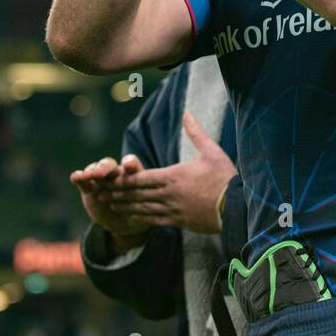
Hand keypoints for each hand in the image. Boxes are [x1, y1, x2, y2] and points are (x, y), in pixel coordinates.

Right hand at [70, 155, 150, 244]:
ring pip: (95, 169)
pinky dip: (79, 177)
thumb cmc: (140, 214)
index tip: (128, 165)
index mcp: (132, 175)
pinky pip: (83, 181)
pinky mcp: (89, 188)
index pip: (131, 164)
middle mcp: (116, 174)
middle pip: (110, 165)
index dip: (129, 163)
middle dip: (105, 167)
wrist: (123, 225)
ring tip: (87, 176)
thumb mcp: (147, 210)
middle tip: (100, 173)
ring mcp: (101, 180)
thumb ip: (151, 205)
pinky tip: (76, 177)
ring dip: (91, 171)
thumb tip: (169, 206)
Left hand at [105, 113, 236, 233]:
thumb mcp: (211, 151)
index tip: (109, 179)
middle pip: (137, 193)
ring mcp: (172, 209)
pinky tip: (130, 217)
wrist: (236, 207)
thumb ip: (196, 133)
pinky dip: (139, 218)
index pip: (142, 177)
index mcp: (173, 175)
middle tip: (99, 193)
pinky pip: (154, 220)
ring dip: (124, 206)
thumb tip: (187, 113)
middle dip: (117, 193)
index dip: (123, 179)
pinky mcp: (178, 221)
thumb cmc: (224, 178)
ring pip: (142, 208)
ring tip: (109, 205)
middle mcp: (168, 193)